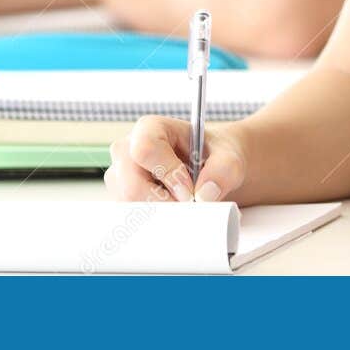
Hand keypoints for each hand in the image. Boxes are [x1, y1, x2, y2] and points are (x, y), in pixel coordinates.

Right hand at [105, 116, 247, 204]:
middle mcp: (128, 150)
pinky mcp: (123, 198)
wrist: (211, 168)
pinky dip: (153, 221)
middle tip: (188, 205)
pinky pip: (131, 217)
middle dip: (162, 202)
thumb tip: (203, 195)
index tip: (189, 192)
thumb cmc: (215, 156)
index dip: (167, 174)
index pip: (145, 150)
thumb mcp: (229, 158)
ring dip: (159, 213)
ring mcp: (121, 176)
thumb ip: (223, 171)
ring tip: (182, 203)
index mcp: (151, 128)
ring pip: (129, 205)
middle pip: (130, 184)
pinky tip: (171, 210)